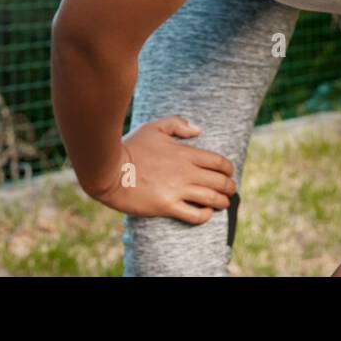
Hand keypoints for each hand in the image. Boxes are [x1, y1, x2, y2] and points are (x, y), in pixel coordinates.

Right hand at [86, 115, 236, 222]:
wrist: (110, 171)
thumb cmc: (131, 147)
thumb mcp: (154, 127)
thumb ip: (178, 124)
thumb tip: (198, 130)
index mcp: (185, 153)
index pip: (218, 162)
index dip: (229, 168)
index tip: (229, 172)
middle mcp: (186, 172)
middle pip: (220, 182)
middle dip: (230, 186)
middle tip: (230, 189)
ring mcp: (177, 190)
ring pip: (212, 199)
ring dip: (222, 202)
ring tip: (223, 203)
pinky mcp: (167, 206)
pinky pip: (194, 215)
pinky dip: (205, 215)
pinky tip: (206, 212)